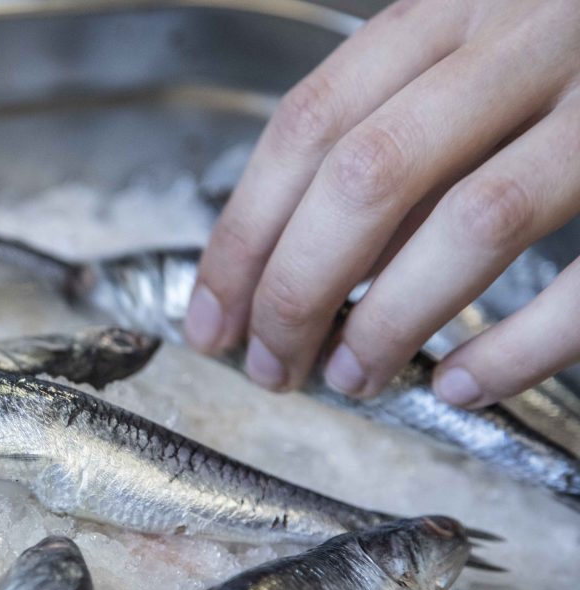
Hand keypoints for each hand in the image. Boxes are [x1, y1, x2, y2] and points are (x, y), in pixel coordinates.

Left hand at [185, 0, 579, 408]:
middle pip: (367, 177)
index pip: (306, 127)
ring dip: (391, 321)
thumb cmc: (572, 38)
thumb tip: (288, 254)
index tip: (212, 319)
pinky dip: (524, 343)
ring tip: (352, 379)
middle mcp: (527, 34)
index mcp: (454, 6)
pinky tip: (464, 385)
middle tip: (272, 366)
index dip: (243, 236)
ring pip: (473, 220)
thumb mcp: (473, 46)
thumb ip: (396, 123)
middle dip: (296, 291)